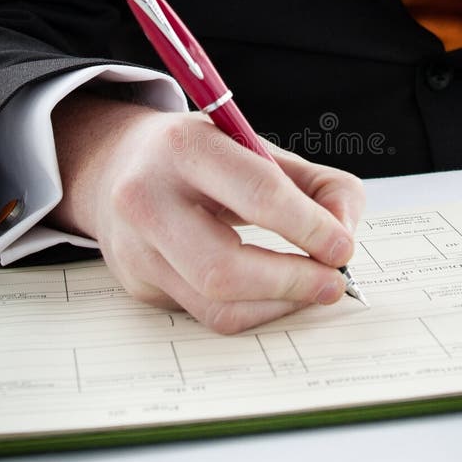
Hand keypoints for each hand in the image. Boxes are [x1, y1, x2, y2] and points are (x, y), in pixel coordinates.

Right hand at [49, 94, 364, 332]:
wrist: (117, 167)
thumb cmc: (200, 157)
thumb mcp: (256, 147)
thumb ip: (316, 184)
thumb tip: (344, 234)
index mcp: (184, 147)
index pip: (258, 193)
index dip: (310, 227)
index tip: (343, 246)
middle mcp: (147, 198)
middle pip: (225, 266)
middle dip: (293, 281)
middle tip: (332, 281)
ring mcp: (135, 248)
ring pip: (215, 302)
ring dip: (279, 304)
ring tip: (312, 288)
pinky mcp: (138, 283)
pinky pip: (207, 314)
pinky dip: (255, 311)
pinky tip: (276, 294)